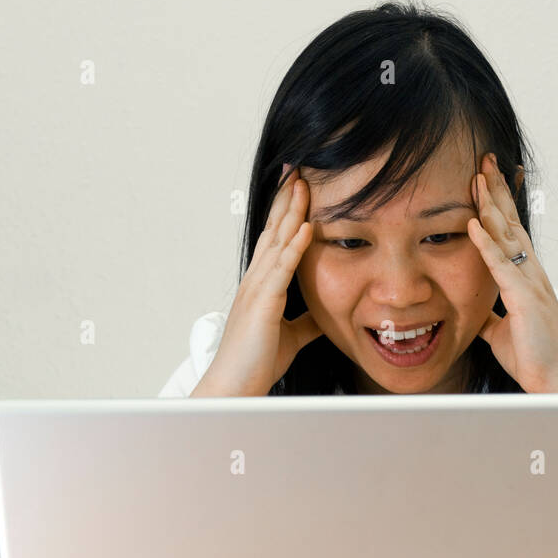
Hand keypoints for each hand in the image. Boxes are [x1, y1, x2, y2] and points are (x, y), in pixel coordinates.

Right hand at [192, 164, 321, 396]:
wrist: (234, 387)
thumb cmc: (254, 363)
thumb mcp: (289, 336)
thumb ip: (304, 321)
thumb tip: (324, 315)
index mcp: (262, 286)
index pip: (277, 240)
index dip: (288, 213)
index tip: (299, 188)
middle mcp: (257, 280)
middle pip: (274, 231)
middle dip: (287, 200)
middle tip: (299, 169)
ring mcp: (257, 289)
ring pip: (277, 242)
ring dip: (292, 211)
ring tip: (304, 184)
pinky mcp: (263, 304)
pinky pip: (282, 269)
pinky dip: (295, 246)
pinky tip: (307, 227)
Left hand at [467, 154, 557, 393]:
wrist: (554, 380)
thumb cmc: (533, 357)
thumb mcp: (502, 331)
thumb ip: (491, 316)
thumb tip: (478, 311)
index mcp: (526, 277)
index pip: (510, 232)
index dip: (496, 206)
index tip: (484, 180)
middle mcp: (532, 272)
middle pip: (511, 223)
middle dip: (496, 191)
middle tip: (484, 161)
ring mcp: (530, 282)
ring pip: (507, 235)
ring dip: (490, 206)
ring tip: (476, 178)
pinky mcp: (525, 298)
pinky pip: (501, 265)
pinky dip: (486, 243)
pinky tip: (473, 223)